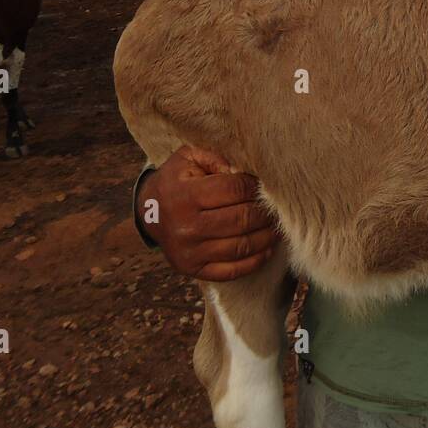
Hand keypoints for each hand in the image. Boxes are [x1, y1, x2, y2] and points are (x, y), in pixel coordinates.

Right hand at [137, 146, 279, 280]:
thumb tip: (244, 170)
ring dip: (266, 236)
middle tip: (278, 206)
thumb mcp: (189, 157)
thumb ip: (217, 157)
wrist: (149, 211)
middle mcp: (187, 227)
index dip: (256, 187)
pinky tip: (267, 248)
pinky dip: (255, 260)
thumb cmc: (177, 180)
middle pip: (241, 219)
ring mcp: (189, 252)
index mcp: (186, 196)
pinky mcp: (193, 270)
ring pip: (241, 246)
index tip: (266, 185)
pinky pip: (232, 270)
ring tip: (276, 225)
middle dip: (265, 212)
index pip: (235, 190)